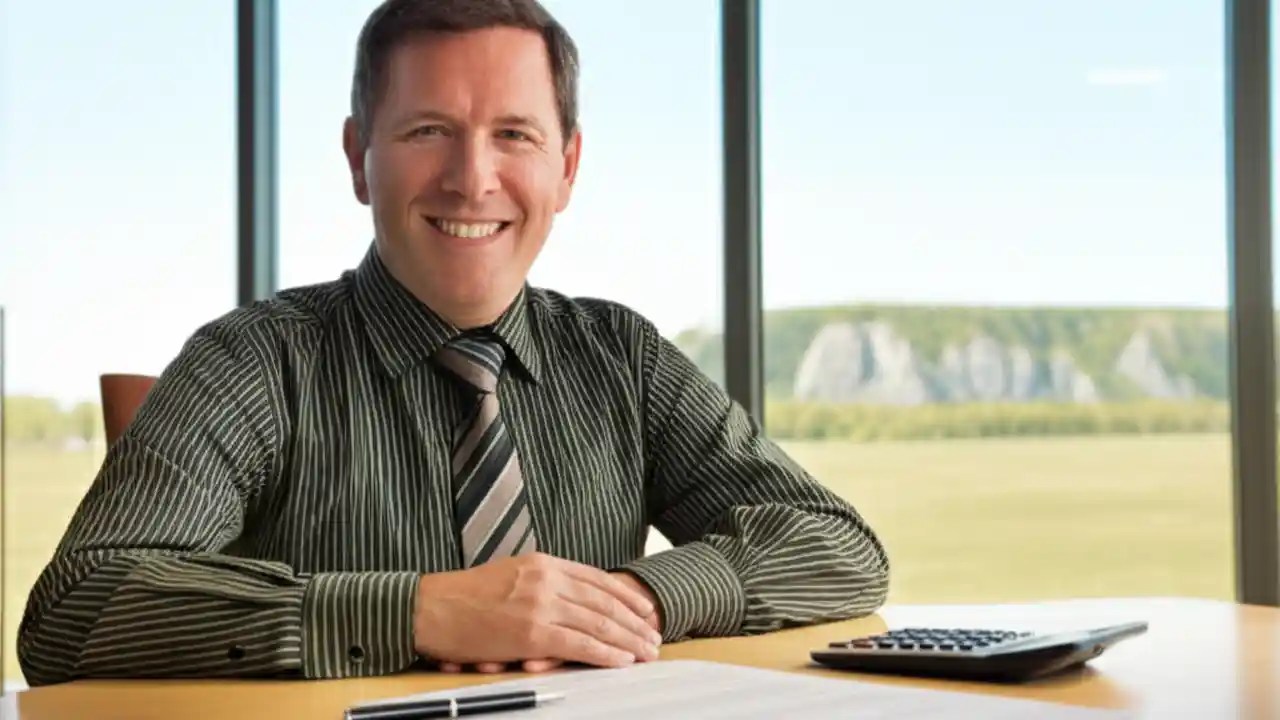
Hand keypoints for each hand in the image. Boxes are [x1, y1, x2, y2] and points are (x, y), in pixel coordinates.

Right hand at [414, 553, 663, 669]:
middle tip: (654, 636)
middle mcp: (547, 580)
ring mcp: (540, 606)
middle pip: (604, 602)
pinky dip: (604, 654)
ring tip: (646, 651)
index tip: (645, 610)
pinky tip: (621, 661)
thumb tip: (572, 596)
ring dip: (627, 640)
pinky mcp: (532, 634)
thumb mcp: (512, 574)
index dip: (626, 596)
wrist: (431, 608)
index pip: (597, 579)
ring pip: (597, 624)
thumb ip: (543, 582)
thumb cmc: (465, 597)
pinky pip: (579, 644)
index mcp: (544, 563)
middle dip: (634, 622)